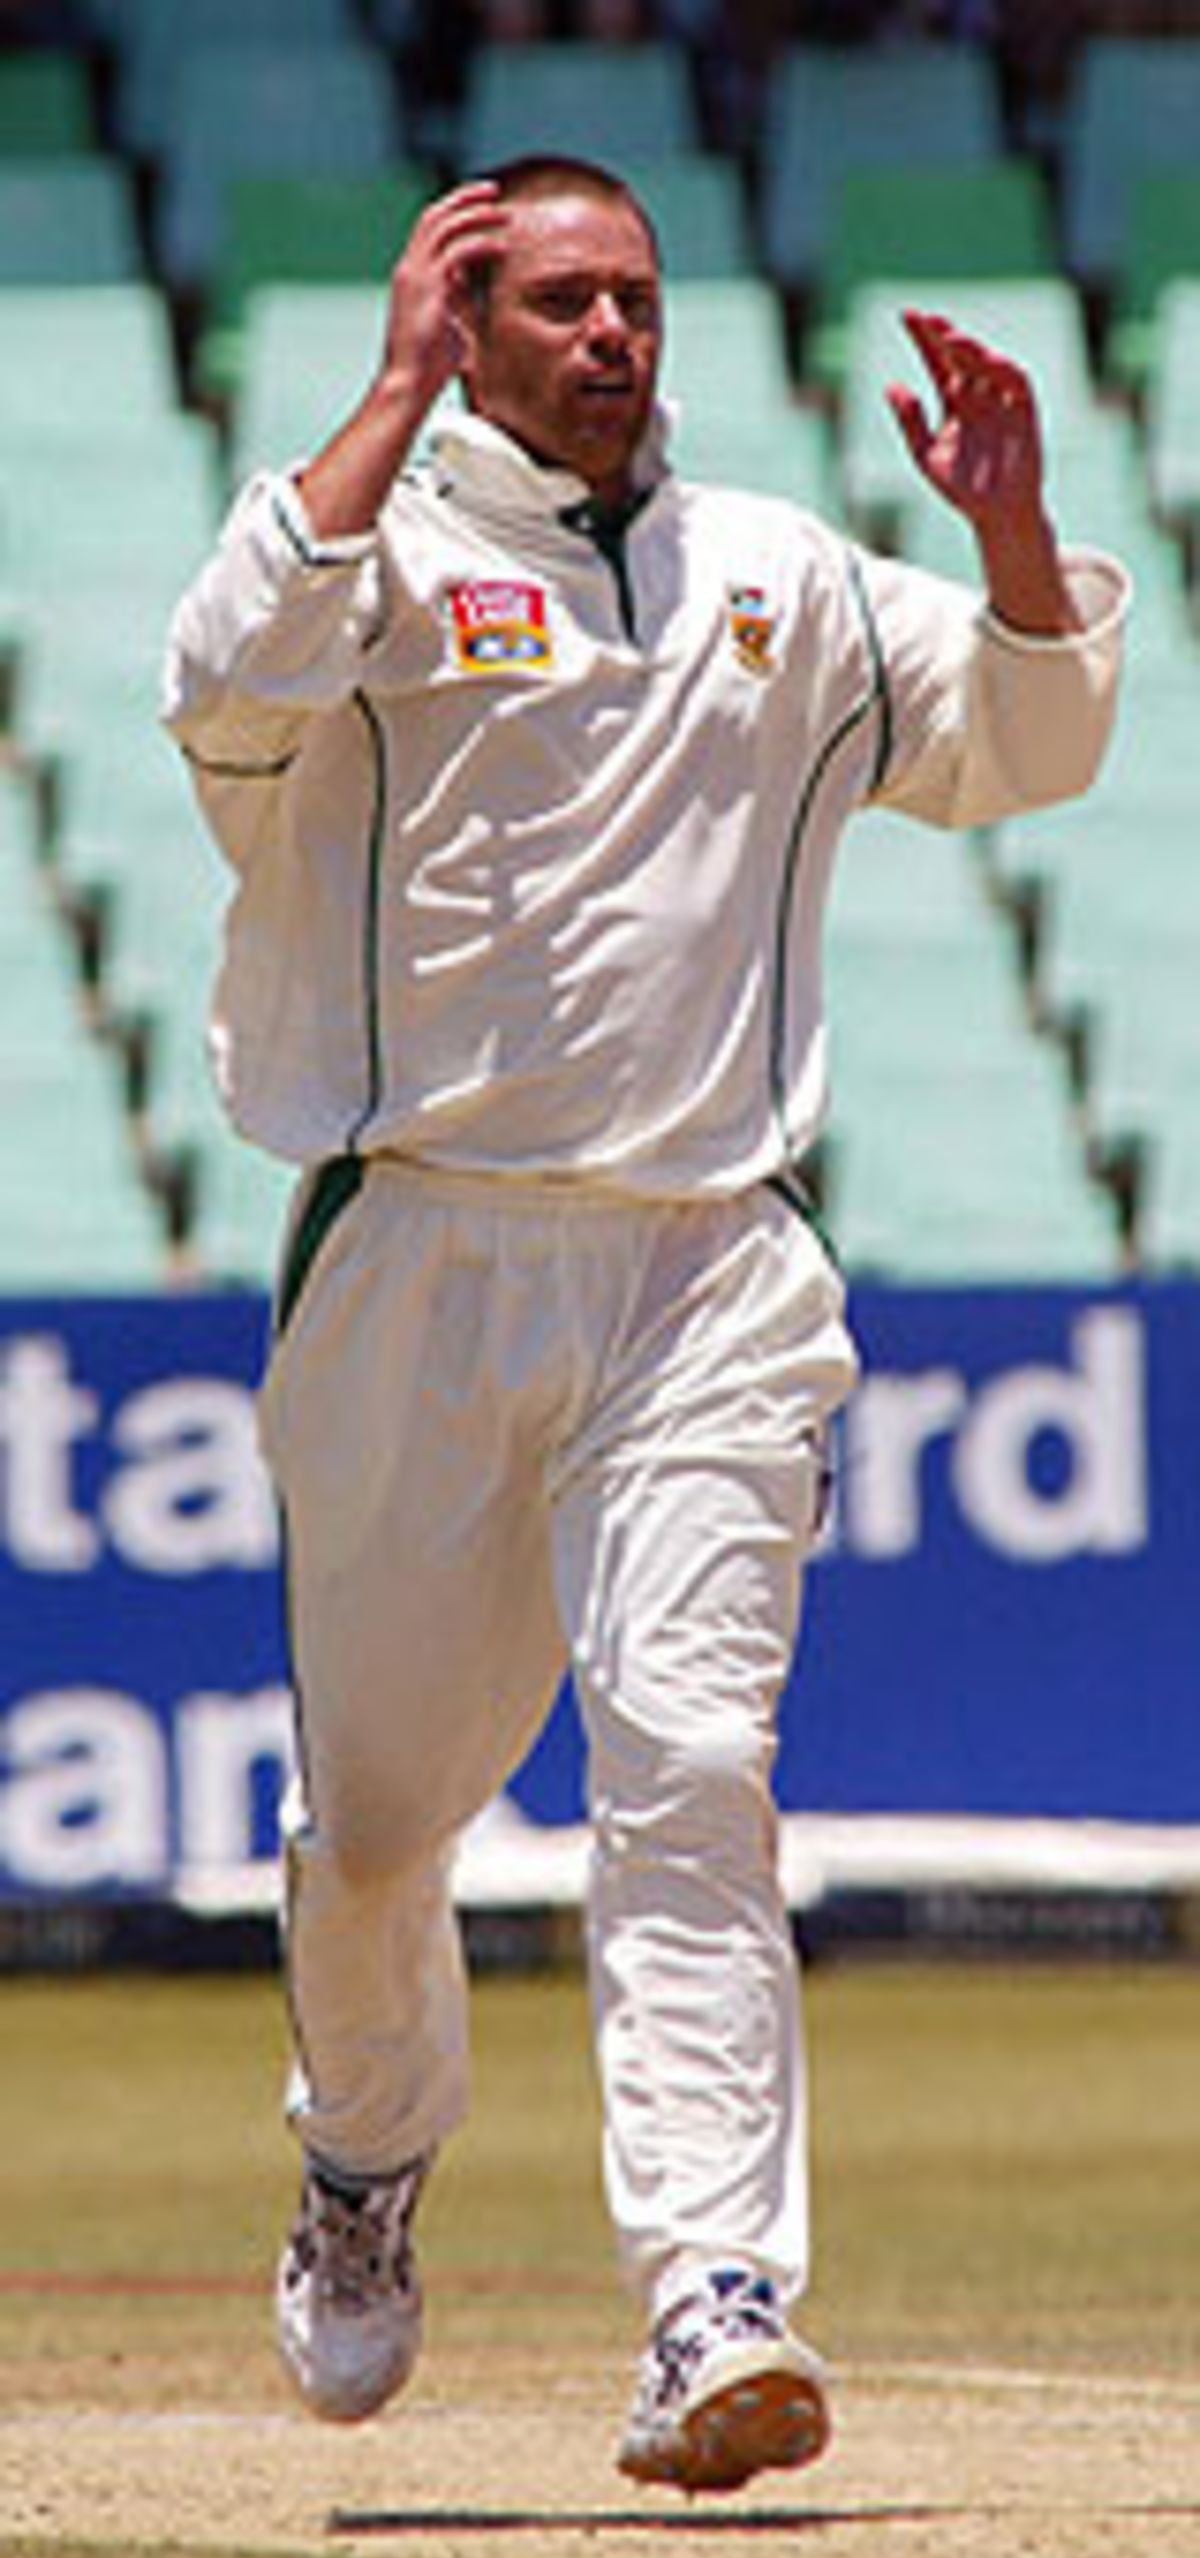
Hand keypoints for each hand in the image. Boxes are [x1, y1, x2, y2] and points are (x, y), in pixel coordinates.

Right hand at [377, 181, 510, 418]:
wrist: (408, 385)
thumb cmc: (428, 367)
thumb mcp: (448, 327)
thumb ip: (457, 303)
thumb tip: (471, 294)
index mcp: (411, 275)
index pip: (430, 229)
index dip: (455, 212)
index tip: (482, 206)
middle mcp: (409, 269)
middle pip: (434, 215)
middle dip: (464, 198)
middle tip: (494, 191)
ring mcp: (415, 275)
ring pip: (444, 225)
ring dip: (476, 214)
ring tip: (504, 214)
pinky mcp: (429, 287)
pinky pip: (458, 250)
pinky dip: (481, 243)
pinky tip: (501, 246)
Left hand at [885, 308, 1045, 539]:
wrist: (996, 518)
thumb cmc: (963, 491)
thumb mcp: (926, 456)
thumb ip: (910, 422)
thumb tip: (891, 385)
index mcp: (954, 404)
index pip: (938, 363)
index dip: (924, 340)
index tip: (906, 315)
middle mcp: (978, 397)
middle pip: (961, 358)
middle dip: (945, 337)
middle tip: (927, 320)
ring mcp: (1002, 404)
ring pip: (988, 366)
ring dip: (971, 350)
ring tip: (951, 338)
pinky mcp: (1025, 415)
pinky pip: (1018, 385)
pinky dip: (1005, 371)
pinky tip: (988, 360)